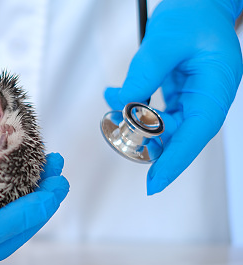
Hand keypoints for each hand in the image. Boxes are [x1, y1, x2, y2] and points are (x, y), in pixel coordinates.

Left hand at [105, 0, 242, 194]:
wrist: (199, 2)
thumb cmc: (192, 15)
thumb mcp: (164, 40)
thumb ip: (144, 73)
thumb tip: (122, 103)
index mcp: (215, 87)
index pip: (197, 132)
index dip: (176, 160)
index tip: (155, 182)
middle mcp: (207, 98)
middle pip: (181, 136)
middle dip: (151, 144)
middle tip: (122, 141)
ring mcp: (194, 98)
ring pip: (166, 127)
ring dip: (138, 126)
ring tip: (113, 112)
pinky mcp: (180, 95)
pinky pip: (156, 112)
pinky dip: (134, 109)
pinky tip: (115, 98)